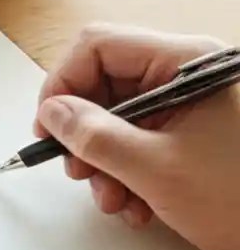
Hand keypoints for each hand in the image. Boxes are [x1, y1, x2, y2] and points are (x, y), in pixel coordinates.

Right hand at [35, 23, 239, 249]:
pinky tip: (137, 203)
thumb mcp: (158, 170)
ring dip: (105, 161)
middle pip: (107, 83)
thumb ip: (95, 137)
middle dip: (85, 132)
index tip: (49, 126)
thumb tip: (54, 113)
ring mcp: (197, 104)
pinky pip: (145, 138)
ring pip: (121, 116)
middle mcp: (190, 75)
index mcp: (187, 63)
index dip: (63, 84)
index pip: (99, 46)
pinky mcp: (200, 133)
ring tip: (114, 199)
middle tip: (78, 169)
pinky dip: (130, 171)